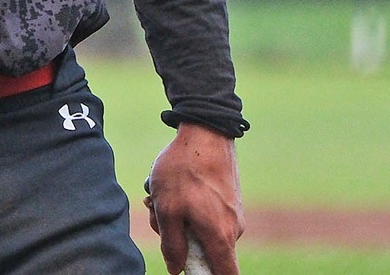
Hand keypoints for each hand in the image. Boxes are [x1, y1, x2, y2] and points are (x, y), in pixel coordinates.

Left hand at [144, 123, 243, 274]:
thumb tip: (176, 268)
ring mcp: (233, 212)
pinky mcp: (229, 198)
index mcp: (220, 236)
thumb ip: (172, 244)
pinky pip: (206, 214)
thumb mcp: (167, 209)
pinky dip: (187, 206)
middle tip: (156, 217)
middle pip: (205, 253)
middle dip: (179, 242)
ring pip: (202, 230)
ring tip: (159, 195)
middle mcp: (233, 228)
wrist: (206, 130)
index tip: (190, 270)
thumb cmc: (183, 170)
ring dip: (179, 219)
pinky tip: (170, 186)